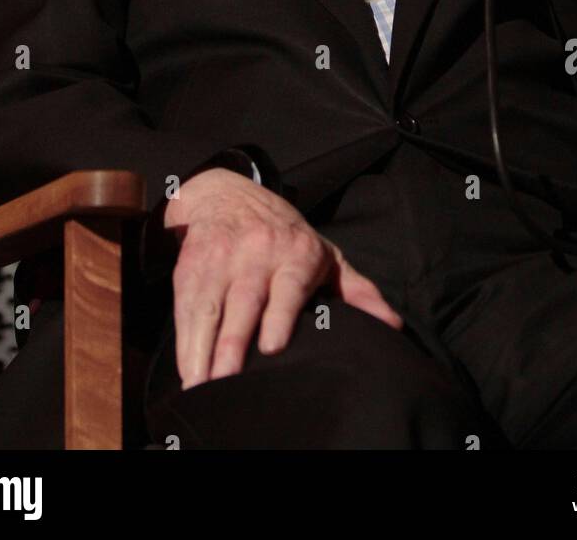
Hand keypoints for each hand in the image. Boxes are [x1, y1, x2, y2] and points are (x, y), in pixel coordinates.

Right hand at [163, 168, 402, 388]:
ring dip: (202, 346)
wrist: (228, 193)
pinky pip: (186, 303)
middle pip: (244, 301)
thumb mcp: (324, 255)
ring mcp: (222, 257)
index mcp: (296, 252)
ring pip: (209, 304)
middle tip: (227, 379)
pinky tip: (188, 366)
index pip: (288, 285)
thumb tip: (392, 324)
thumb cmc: (284, 235)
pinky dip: (185, 337)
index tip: (272, 346)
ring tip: (201, 383)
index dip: (279, 314)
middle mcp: (258, 252)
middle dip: (233, 342)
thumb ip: (357, 291)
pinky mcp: (192, 263)